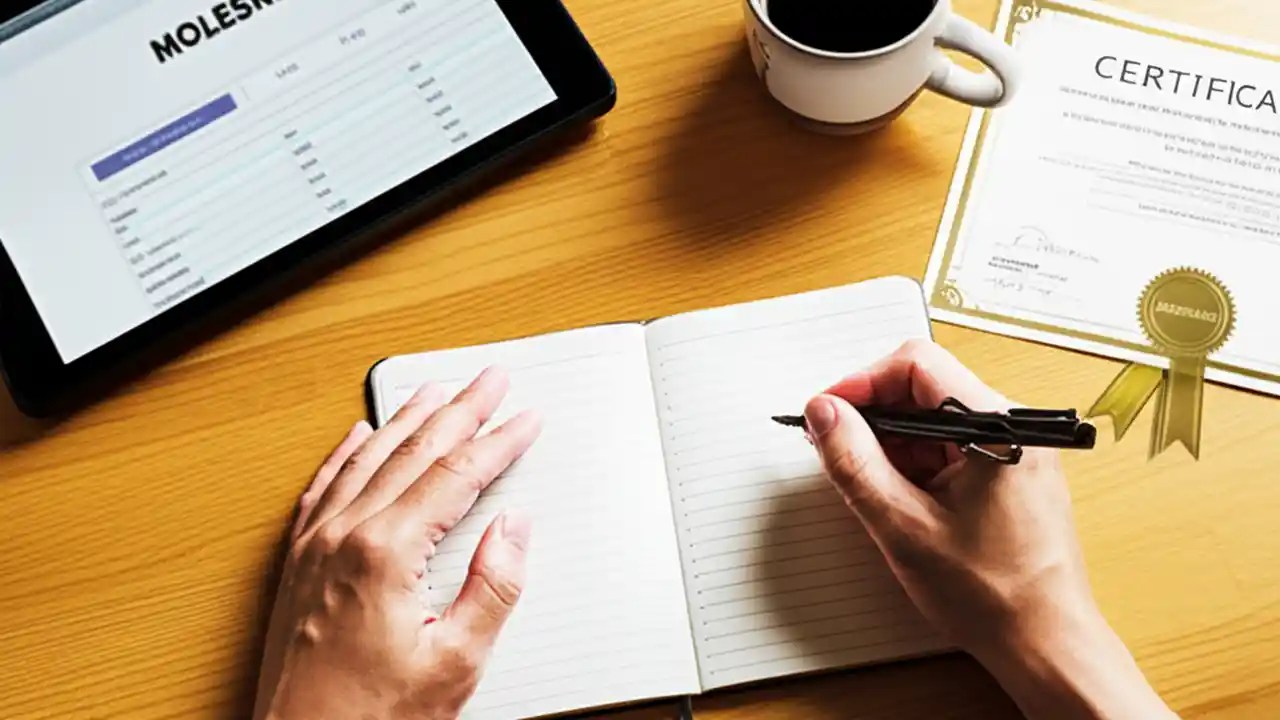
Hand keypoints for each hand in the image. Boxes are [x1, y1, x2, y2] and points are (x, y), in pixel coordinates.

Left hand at [253, 368, 540, 719]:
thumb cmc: (370, 719)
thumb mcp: (455, 662)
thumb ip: (492, 588)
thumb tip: (514, 530)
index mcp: (385, 553)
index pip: (456, 476)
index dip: (498, 442)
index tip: (524, 419)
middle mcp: (343, 536)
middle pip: (414, 452)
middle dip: (460, 410)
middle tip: (491, 380)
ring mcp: (314, 546)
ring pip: (368, 458)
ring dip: (407, 419)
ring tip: (436, 390)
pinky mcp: (296, 564)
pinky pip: (322, 487)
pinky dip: (345, 453)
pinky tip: (357, 436)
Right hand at [806, 340, 1174, 719]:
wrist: (1044, 644)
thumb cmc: (993, 595)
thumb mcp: (902, 526)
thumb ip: (854, 463)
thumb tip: (823, 414)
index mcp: (998, 426)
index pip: (916, 365)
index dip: (861, 383)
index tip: (826, 413)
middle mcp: (1013, 426)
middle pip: (924, 387)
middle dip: (872, 416)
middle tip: (833, 449)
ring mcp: (1014, 447)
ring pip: (933, 418)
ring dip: (892, 444)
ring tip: (871, 489)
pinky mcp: (1008, 469)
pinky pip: (950, 444)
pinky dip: (915, 464)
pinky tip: (898, 499)